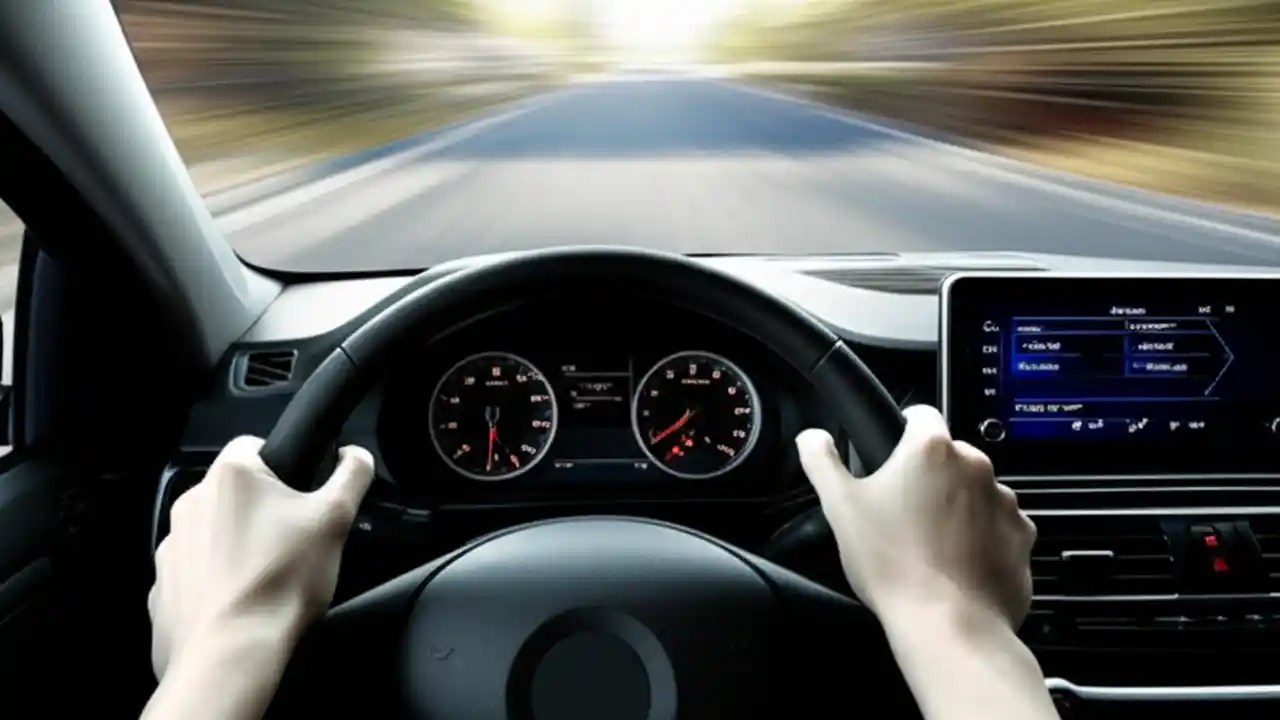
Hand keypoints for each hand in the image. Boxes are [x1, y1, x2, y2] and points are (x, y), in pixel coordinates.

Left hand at [148, 437, 373, 680]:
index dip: (284, 465)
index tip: (303, 495)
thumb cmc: (283, 579)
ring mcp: (170, 548)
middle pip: (235, 493)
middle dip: (263, 510)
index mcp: (230, 476)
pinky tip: (242, 603)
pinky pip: (195, 575)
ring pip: (213, 533)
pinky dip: (216, 583)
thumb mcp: (335, 520)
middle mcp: (190, 503)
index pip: (254, 444)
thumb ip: (351, 476)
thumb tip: (354, 455)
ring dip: (237, 546)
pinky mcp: (163, 588)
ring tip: (269, 577)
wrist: (231, 653)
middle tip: (295, 540)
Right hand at [796, 405, 1035, 630]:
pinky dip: (982, 539)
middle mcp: (976, 465)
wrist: (947, 624)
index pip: (919, 413)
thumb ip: (821, 461)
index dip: (901, 429)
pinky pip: (998, 527)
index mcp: (930, 449)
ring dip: (957, 507)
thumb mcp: (840, 507)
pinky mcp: (1022, 537)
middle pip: (948, 457)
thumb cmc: (892, 563)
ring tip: (930, 543)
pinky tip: (957, 563)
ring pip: (975, 492)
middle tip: (902, 512)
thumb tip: (811, 437)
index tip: (891, 453)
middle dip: (928, 477)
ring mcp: (1005, 502)